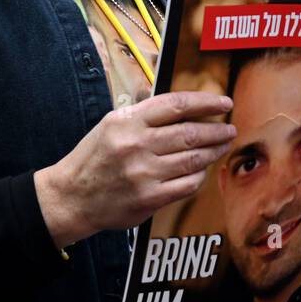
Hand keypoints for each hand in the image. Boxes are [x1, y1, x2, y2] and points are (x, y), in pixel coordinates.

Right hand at [34, 92, 235, 248]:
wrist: (71, 197)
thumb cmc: (95, 157)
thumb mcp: (112, 123)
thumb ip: (146, 114)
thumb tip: (186, 105)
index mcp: (127, 121)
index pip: (177, 105)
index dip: (206, 102)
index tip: (224, 103)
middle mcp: (136, 145)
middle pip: (190, 133)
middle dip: (217, 130)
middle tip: (229, 129)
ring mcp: (143, 174)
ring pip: (193, 159)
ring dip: (213, 152)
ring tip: (222, 146)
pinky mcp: (149, 199)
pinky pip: (187, 185)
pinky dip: (199, 175)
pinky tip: (202, 170)